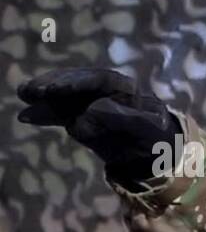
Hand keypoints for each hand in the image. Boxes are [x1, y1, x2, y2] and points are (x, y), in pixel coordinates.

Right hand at [17, 68, 182, 185]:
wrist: (155, 152)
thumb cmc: (156, 135)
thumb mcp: (149, 127)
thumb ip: (124, 118)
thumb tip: (92, 110)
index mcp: (123, 86)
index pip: (96, 79)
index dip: (74, 83)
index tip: (55, 89)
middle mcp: (102, 89)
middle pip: (74, 83)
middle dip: (53, 85)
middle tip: (32, 90)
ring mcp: (90, 101)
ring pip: (63, 95)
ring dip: (43, 96)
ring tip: (23, 95)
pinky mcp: (80, 115)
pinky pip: (60, 112)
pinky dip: (45, 114)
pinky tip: (26, 117)